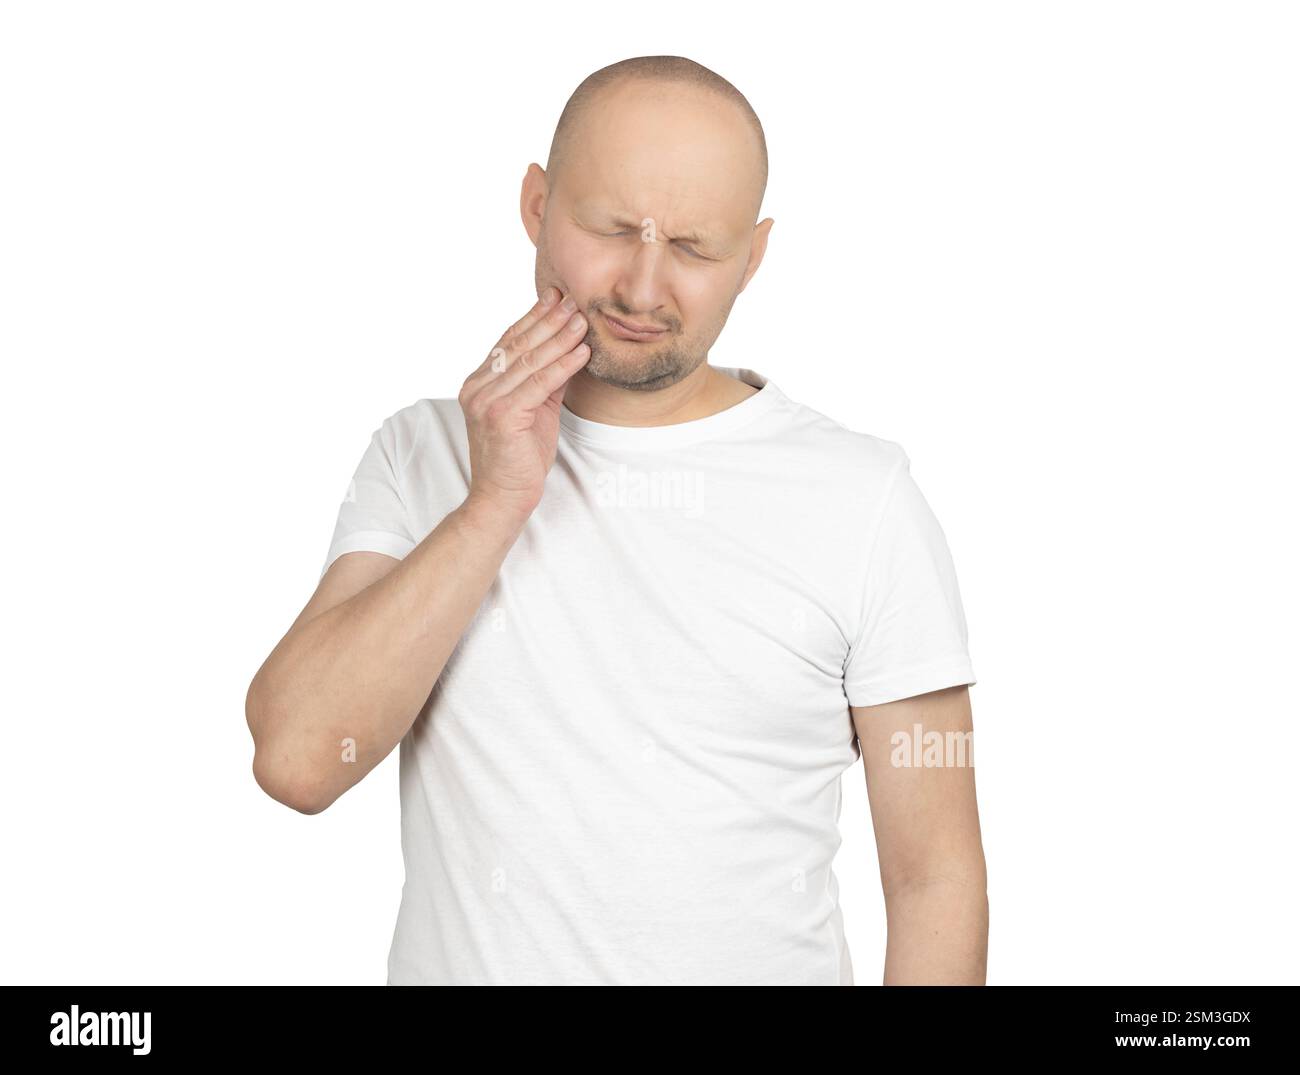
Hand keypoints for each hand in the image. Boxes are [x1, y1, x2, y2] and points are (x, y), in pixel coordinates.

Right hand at [458, 287, 589, 520]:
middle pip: (519, 346)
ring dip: (560, 338)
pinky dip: (563, 366)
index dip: (533, 318)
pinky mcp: (502, 416)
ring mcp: (486, 401)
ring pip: (530, 362)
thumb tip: (568, 350)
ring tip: (583, 320)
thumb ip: (544, 381)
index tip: (555, 297)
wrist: (502, 498)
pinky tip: (582, 352)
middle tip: (573, 300)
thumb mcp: (534, 411)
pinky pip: (540, 384)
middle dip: (549, 321)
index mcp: (478, 383)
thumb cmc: (518, 458)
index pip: (509, 342)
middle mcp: (477, 388)